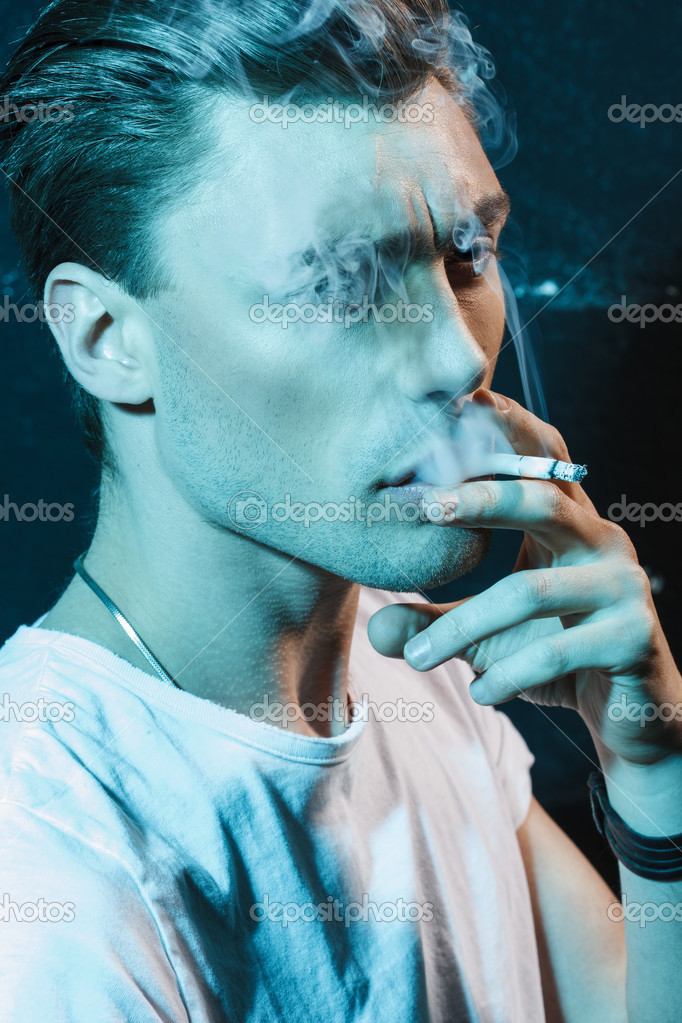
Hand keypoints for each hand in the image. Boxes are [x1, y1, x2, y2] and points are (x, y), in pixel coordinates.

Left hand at [368, 388, 681, 768]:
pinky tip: (480, 691)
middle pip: (542, 501)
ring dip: (463, 627)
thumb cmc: (555, 655)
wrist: (631, 715)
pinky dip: (508, 672)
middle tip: (426, 506)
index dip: (507, 431)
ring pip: (528, 591)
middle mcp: (602, 542)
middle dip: (481, 497)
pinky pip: (555, 650)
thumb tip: (374, 627)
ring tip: (418, 659)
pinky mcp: (633, 636)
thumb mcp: (487, 636)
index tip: (459, 406)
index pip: (540, 465)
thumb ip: (436, 623)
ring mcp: (622, 586)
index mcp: (570, 525)